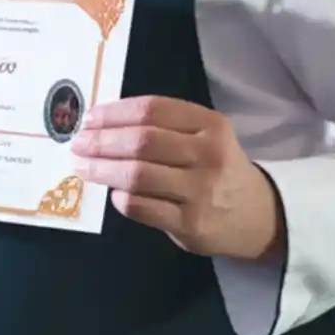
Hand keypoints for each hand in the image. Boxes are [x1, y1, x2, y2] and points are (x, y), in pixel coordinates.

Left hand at [70, 96, 284, 261]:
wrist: (257, 216)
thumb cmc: (215, 169)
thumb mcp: (204, 137)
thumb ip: (162, 127)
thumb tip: (99, 125)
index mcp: (210, 125)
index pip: (151, 110)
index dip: (114, 113)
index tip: (89, 118)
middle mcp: (209, 155)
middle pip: (141, 141)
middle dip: (101, 141)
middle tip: (77, 143)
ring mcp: (201, 191)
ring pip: (136, 174)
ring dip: (100, 169)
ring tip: (82, 166)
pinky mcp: (191, 224)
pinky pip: (141, 207)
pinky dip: (119, 198)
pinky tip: (113, 193)